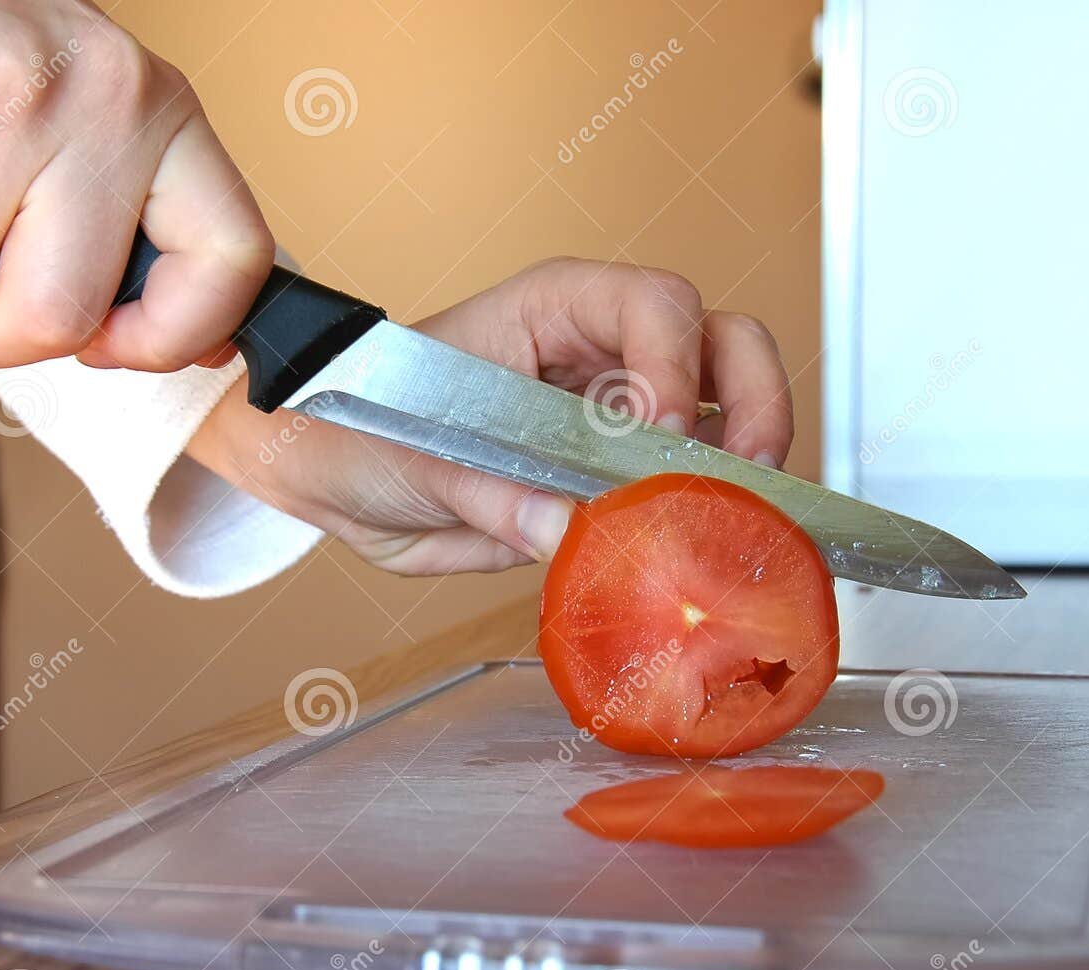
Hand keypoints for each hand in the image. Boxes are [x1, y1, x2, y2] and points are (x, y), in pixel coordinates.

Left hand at [188, 258, 791, 574]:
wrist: (334, 469)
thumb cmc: (359, 423)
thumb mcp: (408, 455)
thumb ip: (487, 490)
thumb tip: (565, 527)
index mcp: (550, 310)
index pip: (650, 305)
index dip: (673, 364)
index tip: (662, 432)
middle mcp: (601, 351)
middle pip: (722, 342)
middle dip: (753, 402)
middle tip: (744, 475)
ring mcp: (620, 412)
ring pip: (730, 408)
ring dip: (749, 462)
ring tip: (738, 519)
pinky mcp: (619, 476)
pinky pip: (692, 480)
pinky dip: (715, 511)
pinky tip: (710, 545)